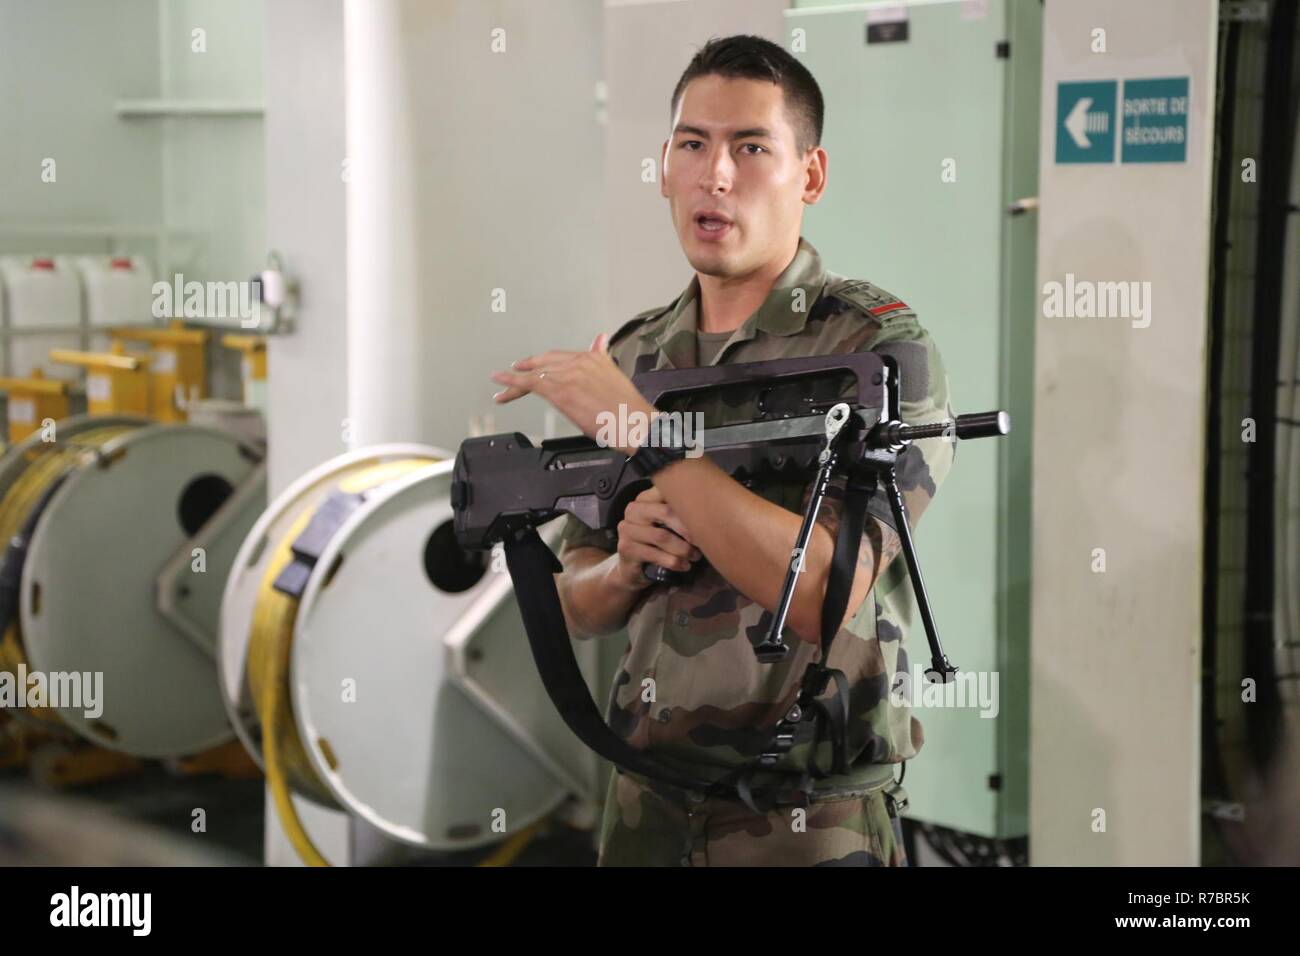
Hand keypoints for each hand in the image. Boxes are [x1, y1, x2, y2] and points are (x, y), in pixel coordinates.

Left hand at [490, 333, 656, 453]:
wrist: (635, 422)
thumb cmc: (628, 408)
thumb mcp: (614, 374)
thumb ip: (602, 356)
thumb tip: (600, 338)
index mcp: (593, 357)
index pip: (561, 357)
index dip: (544, 362)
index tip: (534, 364)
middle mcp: (579, 362)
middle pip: (545, 362)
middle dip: (527, 366)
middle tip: (513, 370)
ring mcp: (568, 375)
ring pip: (534, 373)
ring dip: (515, 378)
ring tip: (500, 381)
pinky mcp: (560, 391)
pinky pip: (530, 384)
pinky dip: (512, 382)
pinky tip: (501, 384)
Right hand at [611, 486, 702, 589]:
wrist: (632, 570)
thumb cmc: (656, 543)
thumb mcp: (667, 525)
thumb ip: (680, 513)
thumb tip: (712, 509)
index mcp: (644, 499)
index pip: (667, 492)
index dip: (688, 504)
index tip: (706, 518)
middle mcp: (633, 510)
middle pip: (666, 512)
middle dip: (688, 528)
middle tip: (702, 541)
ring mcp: (627, 529)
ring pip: (662, 536)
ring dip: (683, 549)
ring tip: (695, 556)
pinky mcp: (626, 549)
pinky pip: (656, 554)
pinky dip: (674, 562)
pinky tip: (684, 566)